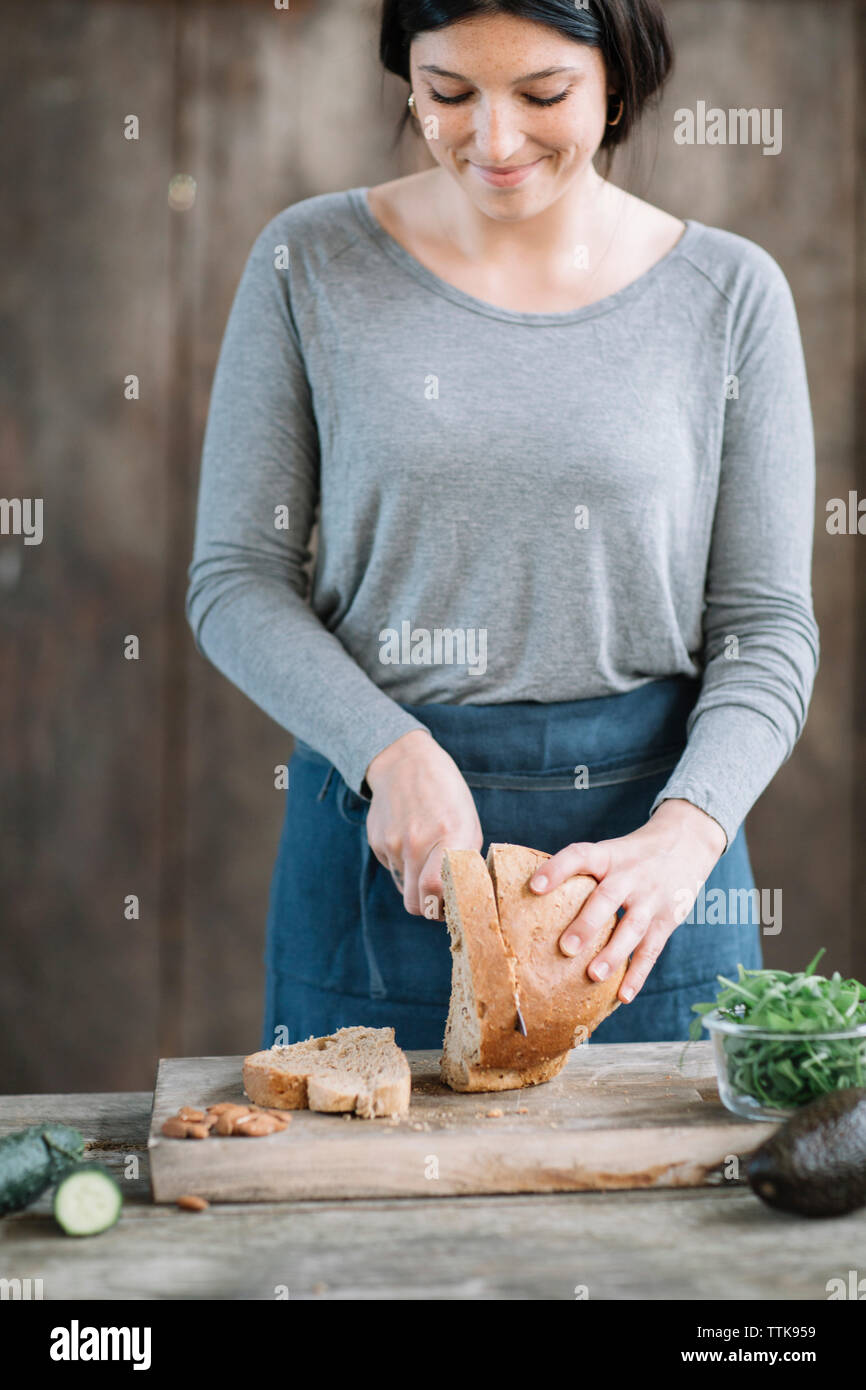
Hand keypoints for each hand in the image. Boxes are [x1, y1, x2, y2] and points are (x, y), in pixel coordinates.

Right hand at [364, 729, 482, 918]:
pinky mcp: (377, 842)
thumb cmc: (445, 793)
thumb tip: (461, 895)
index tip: (452, 905)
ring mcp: (392, 843)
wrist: (404, 762)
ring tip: (426, 855)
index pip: (436, 890)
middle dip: (429, 907)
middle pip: (416, 904)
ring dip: (416, 882)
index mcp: (448, 835)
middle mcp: (416, 842)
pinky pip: (393, 869)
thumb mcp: (467, 821)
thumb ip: (464, 859)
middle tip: (440, 896)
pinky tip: (410, 839)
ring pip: (405, 888)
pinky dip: (403, 864)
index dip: (443, 908)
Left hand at [529, 799, 726, 1003]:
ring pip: (632, 928)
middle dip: (587, 924)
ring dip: (613, 954)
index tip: (534, 887)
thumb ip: (581, 872)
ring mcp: (651, 898)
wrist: (686, 843)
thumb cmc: (632, 856)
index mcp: (608, 855)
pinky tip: (623, 996)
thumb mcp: (610, 851)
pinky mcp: (668, 920)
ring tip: (593, 976)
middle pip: (608, 898)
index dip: (556, 869)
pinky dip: (638, 974)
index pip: (579, 856)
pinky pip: (652, 950)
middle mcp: (631, 875)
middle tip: (565, 948)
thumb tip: (532, 902)